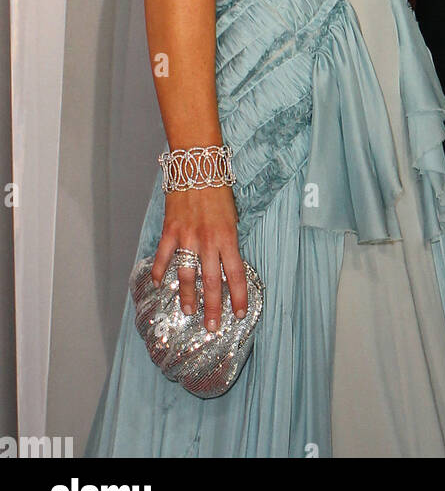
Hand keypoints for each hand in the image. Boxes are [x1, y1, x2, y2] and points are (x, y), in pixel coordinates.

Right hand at [151, 185, 249, 328]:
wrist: (198, 164)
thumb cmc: (219, 187)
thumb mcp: (232, 214)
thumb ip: (228, 239)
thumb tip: (226, 262)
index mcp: (228, 236)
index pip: (236, 274)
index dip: (238, 296)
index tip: (239, 313)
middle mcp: (208, 240)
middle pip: (211, 282)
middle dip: (212, 308)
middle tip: (212, 327)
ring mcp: (187, 236)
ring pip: (187, 275)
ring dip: (187, 296)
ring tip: (189, 312)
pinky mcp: (170, 230)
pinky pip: (164, 256)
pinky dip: (161, 272)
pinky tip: (159, 284)